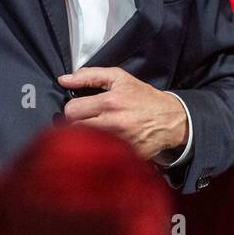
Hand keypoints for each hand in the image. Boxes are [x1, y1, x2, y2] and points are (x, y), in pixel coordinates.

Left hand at [57, 67, 188, 161]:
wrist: (170, 119)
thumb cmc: (143, 97)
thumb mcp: (119, 77)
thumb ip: (89, 75)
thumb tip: (63, 80)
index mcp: (109, 103)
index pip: (71, 110)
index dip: (73, 109)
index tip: (81, 109)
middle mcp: (112, 124)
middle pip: (74, 129)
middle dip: (76, 124)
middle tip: (86, 121)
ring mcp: (119, 144)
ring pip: (83, 146)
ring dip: (85, 139)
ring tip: (93, 133)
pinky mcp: (125, 158)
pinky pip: (100, 159)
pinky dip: (99, 153)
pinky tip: (105, 146)